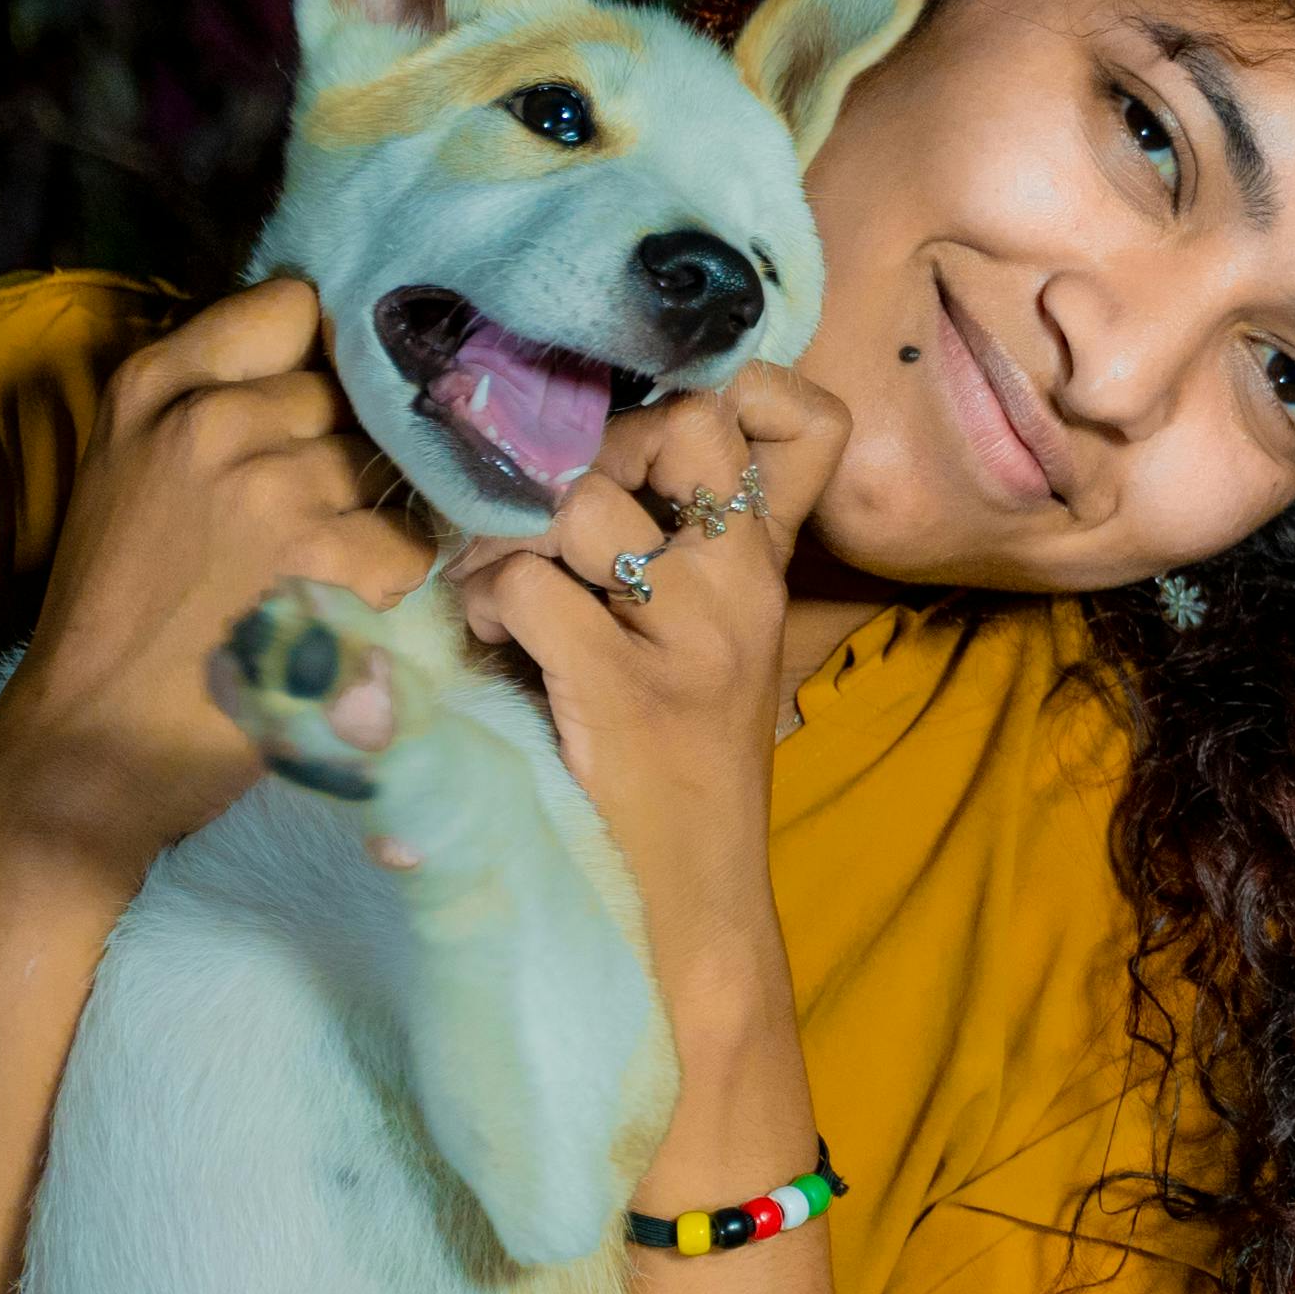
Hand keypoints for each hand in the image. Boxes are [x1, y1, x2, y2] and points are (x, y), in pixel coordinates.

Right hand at [0, 276, 434, 884]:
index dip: (334, 351)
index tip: (339, 400)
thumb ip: (213, 405)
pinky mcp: (307, 554)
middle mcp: (205, 416)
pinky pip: (402, 543)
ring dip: (378, 522)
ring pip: (381, 467)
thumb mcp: (131, 477)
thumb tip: (332, 367)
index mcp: (153, 386)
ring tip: (330, 574)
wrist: (88, 741)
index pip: (292, 305)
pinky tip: (343, 615)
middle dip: (357, 451)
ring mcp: (259, 480)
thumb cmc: (118, 619)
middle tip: (330, 518)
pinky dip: (391, 586)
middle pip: (350, 392)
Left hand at [465, 361, 853, 968]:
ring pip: (582, 505)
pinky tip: (492, 641)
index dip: (737, 392)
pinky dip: (487, 604)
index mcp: (769, 567)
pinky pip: (531, 590)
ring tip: (496, 588)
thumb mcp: (718, 644)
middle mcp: (745, 586)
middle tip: (548, 518)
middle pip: (685, 423)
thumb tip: (585, 461)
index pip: (808, 423)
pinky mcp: (626, 696)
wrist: (696, 901)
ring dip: (507, 536)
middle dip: (590, 449)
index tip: (661, 447)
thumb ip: (687, 555)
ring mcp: (692, 639)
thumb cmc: (684, 766)